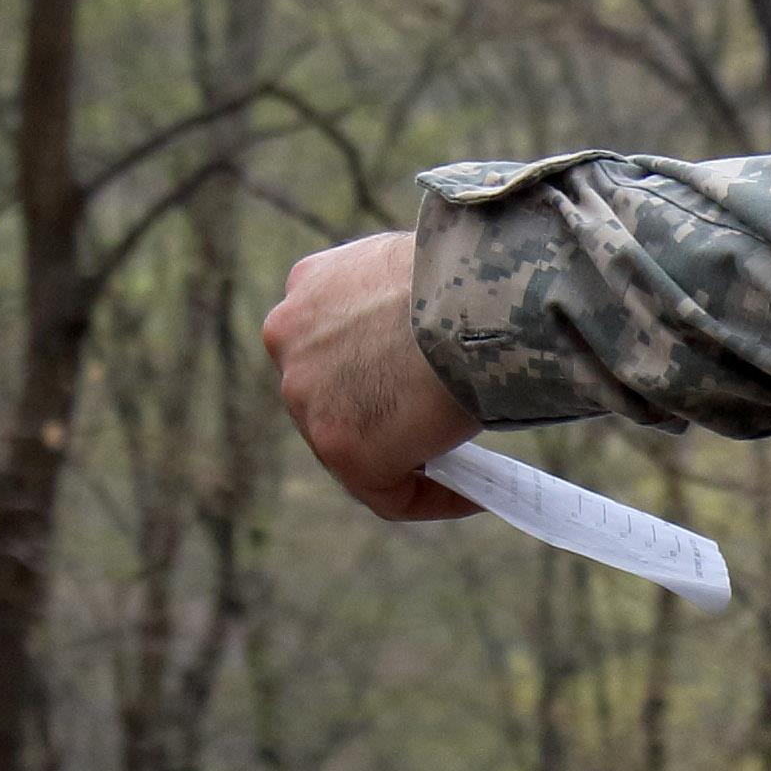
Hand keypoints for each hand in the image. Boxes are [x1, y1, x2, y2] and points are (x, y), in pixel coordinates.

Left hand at [263, 231, 476, 518]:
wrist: (480, 298)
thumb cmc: (473, 276)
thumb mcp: (417, 270)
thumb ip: (399, 305)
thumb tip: (428, 343)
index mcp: (308, 286)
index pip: (332, 341)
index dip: (374, 368)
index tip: (416, 382)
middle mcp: (290, 339)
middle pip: (332, 394)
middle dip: (379, 412)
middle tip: (436, 422)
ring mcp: (308, 398)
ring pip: (351, 446)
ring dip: (401, 455)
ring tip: (459, 462)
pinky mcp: (341, 448)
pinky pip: (386, 492)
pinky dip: (428, 499)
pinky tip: (471, 496)